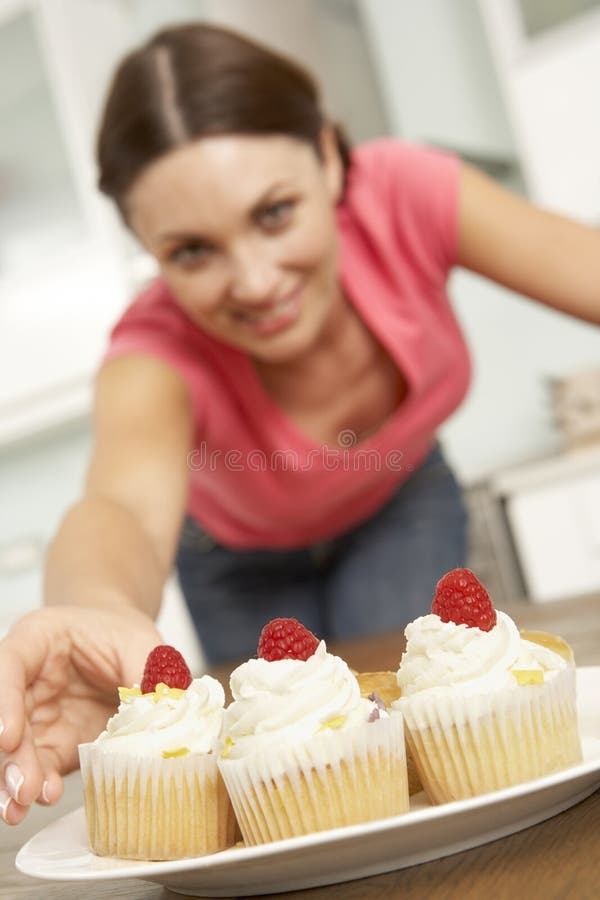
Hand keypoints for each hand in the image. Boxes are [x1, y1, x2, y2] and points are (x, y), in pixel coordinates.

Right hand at [0, 604, 161, 824]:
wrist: (126, 646)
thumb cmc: (122, 635)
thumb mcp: (140, 643)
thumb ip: (146, 672)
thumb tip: (163, 709)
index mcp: (40, 640)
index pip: (10, 663)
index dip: (4, 702)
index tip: (9, 738)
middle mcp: (29, 680)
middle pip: (8, 715)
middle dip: (12, 756)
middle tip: (23, 787)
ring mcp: (38, 716)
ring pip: (15, 749)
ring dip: (15, 780)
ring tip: (22, 805)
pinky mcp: (53, 744)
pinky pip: (41, 767)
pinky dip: (41, 785)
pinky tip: (46, 797)